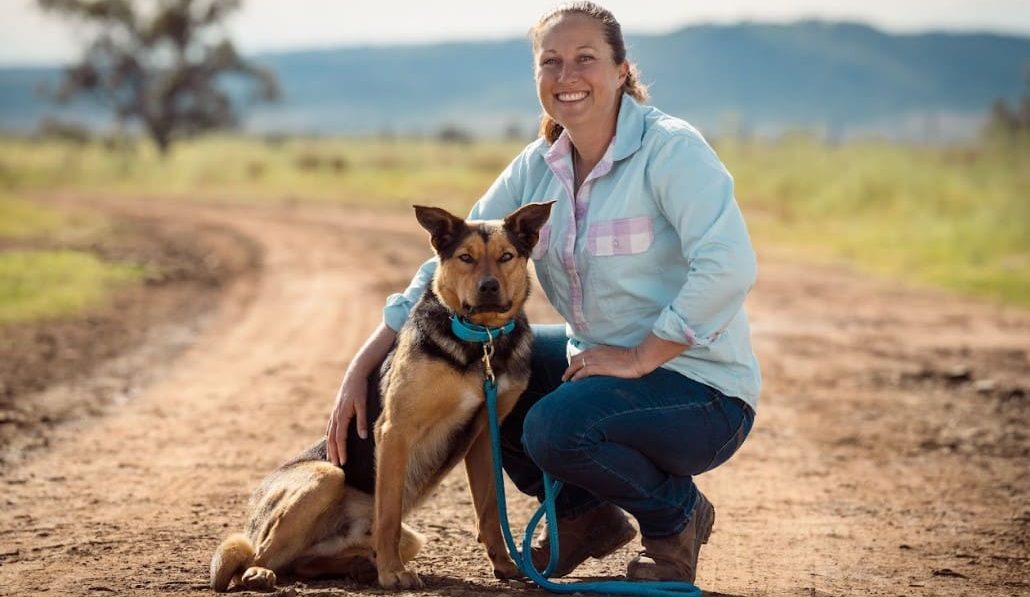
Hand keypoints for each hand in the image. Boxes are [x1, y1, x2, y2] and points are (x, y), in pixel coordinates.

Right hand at [326, 371, 368, 465]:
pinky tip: (330, 440)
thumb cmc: (361, 389)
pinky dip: (329, 436)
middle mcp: (336, 415)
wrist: (355, 374)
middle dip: (333, 452)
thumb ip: (362, 421)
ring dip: (330, 446)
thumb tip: (363, 437)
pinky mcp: (336, 409)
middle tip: (335, 465)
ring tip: (331, 458)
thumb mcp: (363, 404)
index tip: (343, 462)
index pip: (340, 438)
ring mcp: (334, 412)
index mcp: (342, 415)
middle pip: (332, 438)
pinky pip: (330, 426)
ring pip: (329, 433)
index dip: (341, 451)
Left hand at [562, 334, 689, 381]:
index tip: (571, 368)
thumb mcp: (616, 356)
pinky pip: (583, 371)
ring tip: (565, 380)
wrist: (638, 358)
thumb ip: (608, 359)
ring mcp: (596, 359)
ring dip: (569, 373)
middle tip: (565, 376)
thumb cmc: (631, 358)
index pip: (582, 354)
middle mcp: (595, 352)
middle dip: (569, 368)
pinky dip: (576, 376)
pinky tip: (573, 381)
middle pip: (576, 359)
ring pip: (576, 365)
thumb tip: (606, 365)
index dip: (574, 362)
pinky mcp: (599, 367)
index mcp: (599, 349)